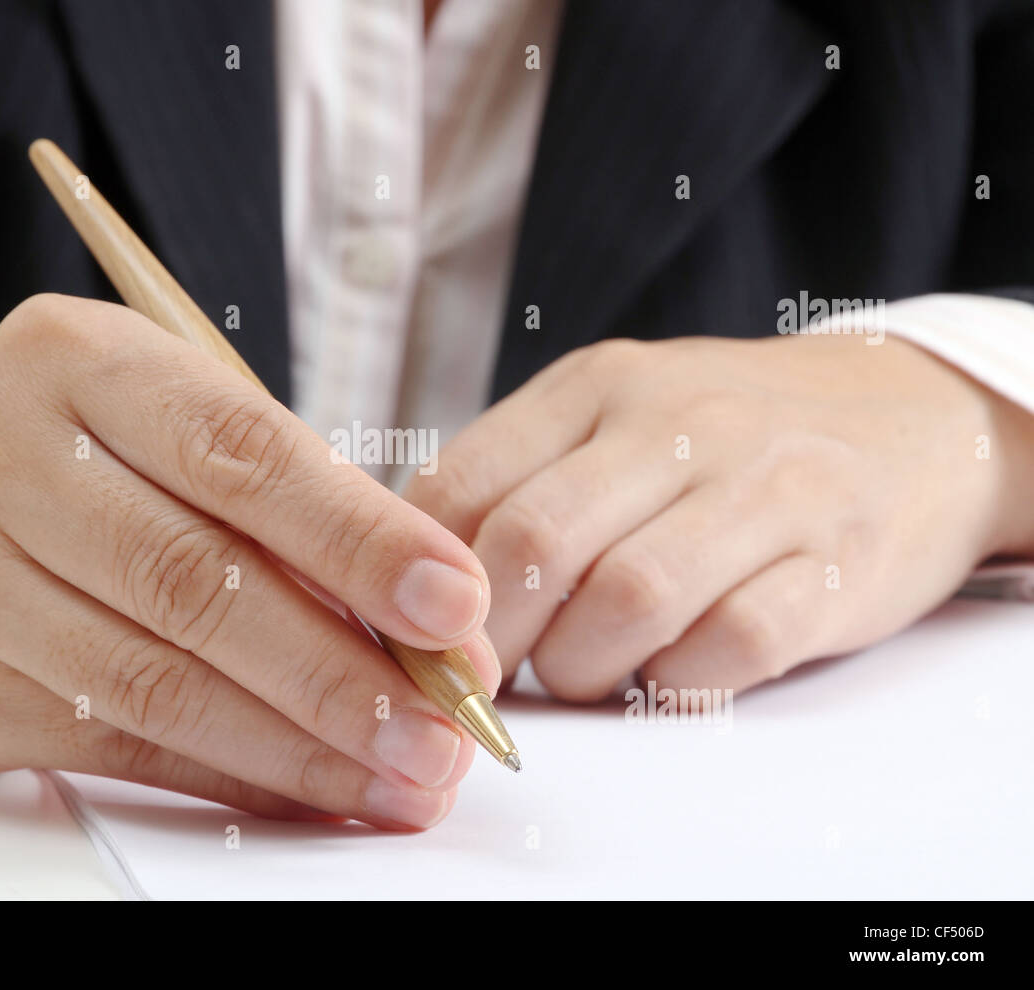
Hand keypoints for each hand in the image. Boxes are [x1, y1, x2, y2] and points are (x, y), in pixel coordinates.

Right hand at [0, 294, 499, 829]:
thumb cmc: (111, 449)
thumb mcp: (191, 418)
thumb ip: (296, 500)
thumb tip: (428, 620)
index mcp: (77, 360)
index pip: (236, 452)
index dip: (357, 537)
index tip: (455, 604)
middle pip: (193, 583)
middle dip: (339, 671)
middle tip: (445, 727)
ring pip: (157, 683)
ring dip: (299, 745)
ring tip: (404, 776)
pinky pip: (122, 746)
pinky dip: (235, 777)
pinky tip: (314, 788)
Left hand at [405, 332, 1033, 700]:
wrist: (915, 416)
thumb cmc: (728, 434)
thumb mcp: (615, 414)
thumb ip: (519, 479)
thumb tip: (421, 589)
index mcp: (597, 385)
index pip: (464, 483)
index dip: (423, 582)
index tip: (427, 635)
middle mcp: (679, 423)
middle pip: (537, 543)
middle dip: (495, 638)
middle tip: (495, 674)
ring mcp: (767, 489)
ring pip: (629, 599)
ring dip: (582, 666)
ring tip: (584, 670)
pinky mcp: (838, 563)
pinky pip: (733, 642)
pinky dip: (678, 681)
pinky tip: (667, 672)